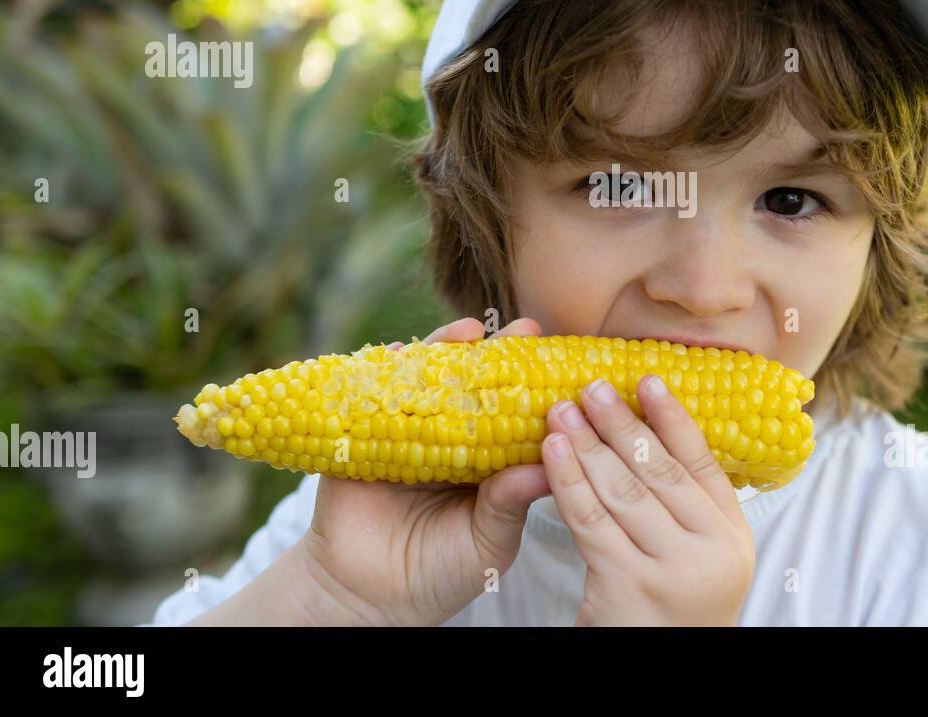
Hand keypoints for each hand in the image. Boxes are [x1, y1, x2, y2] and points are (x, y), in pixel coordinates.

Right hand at [299, 316, 550, 625]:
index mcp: (489, 460)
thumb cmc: (440, 573)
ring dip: (449, 350)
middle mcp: (453, 438)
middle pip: (477, 386)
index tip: (563, 360)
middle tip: (527, 329)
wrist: (369, 598)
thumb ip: (511, 502)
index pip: (515, 414)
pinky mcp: (364, 434)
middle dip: (500, 354)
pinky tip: (404, 351)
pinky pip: (375, 394)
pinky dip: (388, 370)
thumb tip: (550, 462)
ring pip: (430, 380)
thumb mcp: (487, 541)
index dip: (536, 386)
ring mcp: (409, 431)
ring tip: (472, 332)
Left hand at [541, 375, 755, 625]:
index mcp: (733, 538)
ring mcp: (673, 570)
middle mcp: (712, 551)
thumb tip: (652, 436)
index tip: (649, 377)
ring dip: (588, 443)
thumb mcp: (696, 561)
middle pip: (660, 470)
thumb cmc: (665, 614)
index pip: (703, 463)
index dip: (674, 417)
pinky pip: (590, 519)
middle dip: (622, 422)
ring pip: (622, 489)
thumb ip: (686, 510)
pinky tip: (551, 452)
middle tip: (592, 386)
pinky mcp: (629, 586)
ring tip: (562, 409)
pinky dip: (567, 480)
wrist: (658, 673)